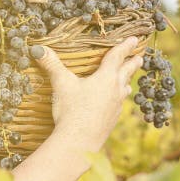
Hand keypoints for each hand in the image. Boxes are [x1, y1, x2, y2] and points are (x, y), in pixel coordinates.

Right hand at [34, 36, 142, 151]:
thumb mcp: (61, 84)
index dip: (125, 46)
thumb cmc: (72, 110)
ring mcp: (116, 106)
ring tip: (128, 80)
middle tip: (141, 56)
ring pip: (125, 89)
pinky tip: (114, 103)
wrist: (79, 141)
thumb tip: (37, 48)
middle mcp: (115, 89)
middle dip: (134, 62)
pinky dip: (118, 99)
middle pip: (128, 72)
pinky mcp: (112, 120)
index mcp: (106, 77)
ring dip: (127, 81)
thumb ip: (51, 65)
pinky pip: (119, 105)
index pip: (117, 57)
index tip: (134, 39)